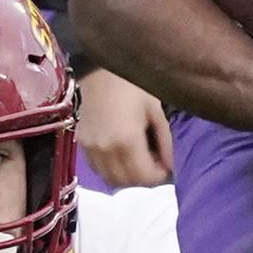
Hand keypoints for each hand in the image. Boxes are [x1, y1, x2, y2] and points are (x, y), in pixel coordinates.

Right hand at [77, 68, 173, 187]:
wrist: (99, 70)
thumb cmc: (132, 86)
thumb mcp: (156, 111)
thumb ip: (165, 142)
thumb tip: (171, 166)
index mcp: (127, 141)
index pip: (145, 177)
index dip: (160, 176)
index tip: (166, 165)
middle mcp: (106, 150)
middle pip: (128, 182)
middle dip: (145, 179)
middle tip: (154, 163)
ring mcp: (90, 149)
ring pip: (111, 180)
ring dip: (128, 178)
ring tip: (139, 161)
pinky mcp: (81, 144)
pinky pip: (98, 170)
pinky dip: (112, 171)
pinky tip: (121, 157)